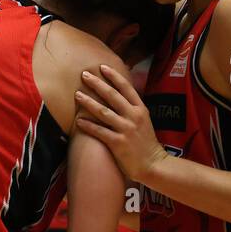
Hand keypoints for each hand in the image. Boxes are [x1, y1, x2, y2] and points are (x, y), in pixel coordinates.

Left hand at [75, 64, 167, 182]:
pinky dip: (88, 125)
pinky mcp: (119, 143)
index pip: (126, 88)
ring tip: (77, 95)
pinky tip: (78, 121)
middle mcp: (134, 116)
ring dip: (89, 102)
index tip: (102, 67)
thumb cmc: (146, 144)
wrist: (153, 164)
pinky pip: (100, 131)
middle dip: (97, 83)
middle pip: (112, 95)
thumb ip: (133, 109)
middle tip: (84, 75)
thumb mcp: (144, 121)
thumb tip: (120, 96)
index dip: (114, 76)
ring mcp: (127, 129)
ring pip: (104, 111)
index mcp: (141, 109)